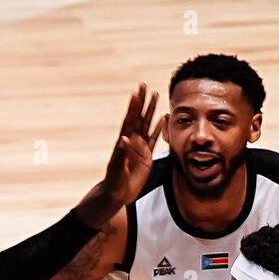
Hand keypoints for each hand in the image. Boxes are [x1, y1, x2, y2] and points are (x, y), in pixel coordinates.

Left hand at [101, 84, 164, 205]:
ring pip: (147, 124)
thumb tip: (125, 139)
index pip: (130, 120)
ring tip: (155, 95)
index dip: (133, 106)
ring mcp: (140, 147)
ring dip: (151, 110)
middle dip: (142, 101)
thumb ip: (121, 154)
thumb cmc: (114, 181)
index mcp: (124, 141)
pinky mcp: (147, 156)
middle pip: (139, 117)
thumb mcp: (117, 168)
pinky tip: (163, 118)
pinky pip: (154, 139)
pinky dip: (158, 128)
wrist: (117, 193)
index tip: (136, 93)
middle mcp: (132, 140)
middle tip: (144, 86)